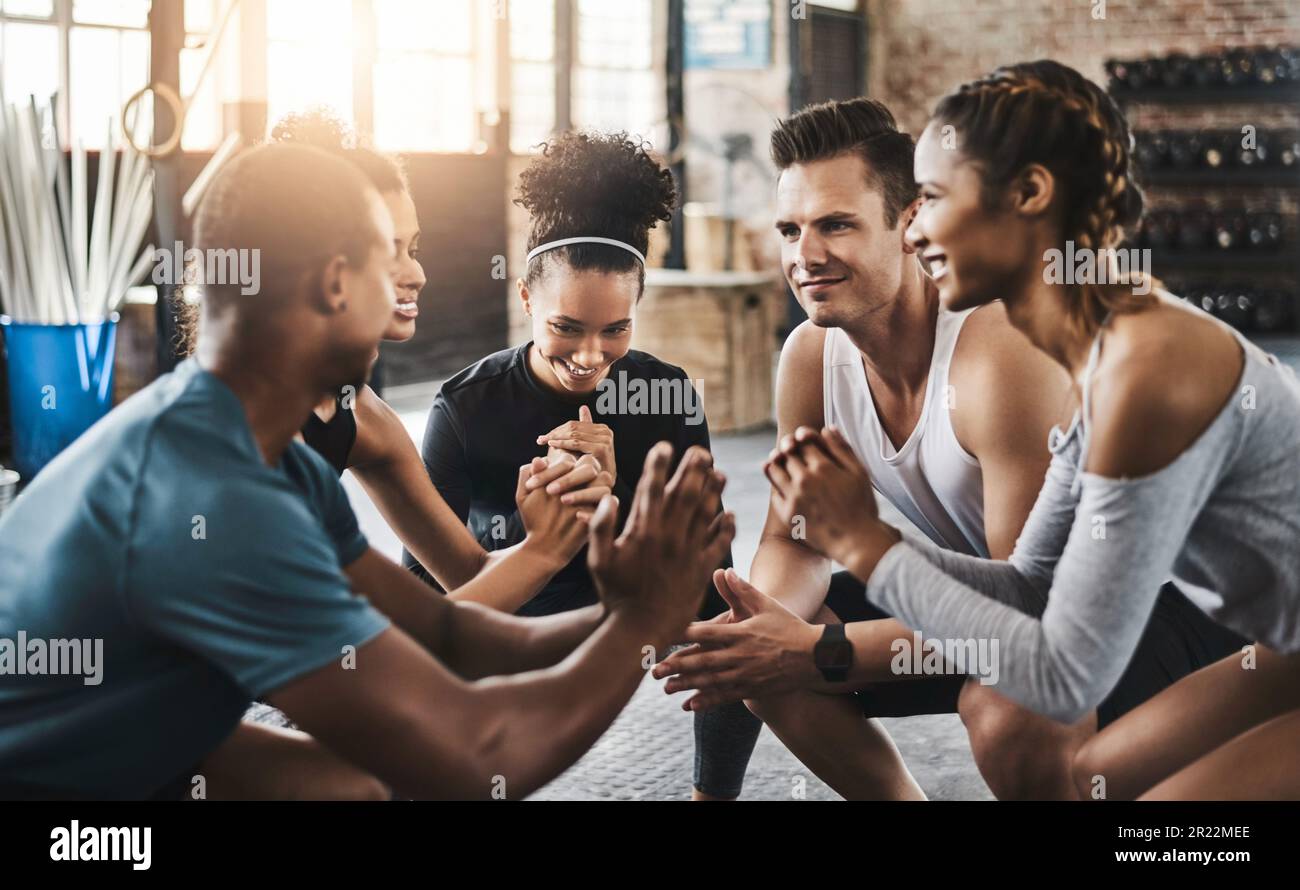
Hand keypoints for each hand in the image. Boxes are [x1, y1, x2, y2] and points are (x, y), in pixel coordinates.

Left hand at [516, 454, 613, 565]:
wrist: (543, 545)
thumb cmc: (535, 518)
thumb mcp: (525, 496)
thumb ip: (529, 475)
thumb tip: (537, 459)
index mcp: (567, 472)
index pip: (567, 460)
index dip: (549, 470)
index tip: (530, 486)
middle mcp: (584, 480)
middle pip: (589, 465)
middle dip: (569, 477)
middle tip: (550, 491)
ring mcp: (595, 495)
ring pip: (604, 480)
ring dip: (584, 491)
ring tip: (564, 501)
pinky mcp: (602, 511)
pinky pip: (611, 503)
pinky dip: (595, 508)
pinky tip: (578, 516)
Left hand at [537, 405, 616, 482]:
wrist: (605, 485)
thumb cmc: (595, 467)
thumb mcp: (590, 446)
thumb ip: (586, 428)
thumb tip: (583, 407)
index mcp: (602, 428)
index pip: (575, 425)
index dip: (558, 429)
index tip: (544, 436)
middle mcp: (605, 431)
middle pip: (573, 428)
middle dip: (555, 433)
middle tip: (540, 439)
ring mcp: (604, 440)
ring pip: (573, 434)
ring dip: (556, 437)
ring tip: (543, 441)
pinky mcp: (601, 448)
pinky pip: (576, 443)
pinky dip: (562, 443)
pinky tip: (552, 446)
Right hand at [587, 443, 734, 630]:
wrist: (639, 629)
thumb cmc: (615, 594)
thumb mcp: (597, 560)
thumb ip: (600, 527)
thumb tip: (609, 497)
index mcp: (642, 530)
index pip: (651, 488)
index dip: (658, 464)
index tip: (664, 445)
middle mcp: (668, 536)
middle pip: (684, 493)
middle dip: (693, 469)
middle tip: (701, 451)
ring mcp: (687, 551)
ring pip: (705, 513)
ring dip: (713, 490)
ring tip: (719, 473)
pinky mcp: (702, 568)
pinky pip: (718, 542)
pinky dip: (725, 526)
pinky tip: (729, 514)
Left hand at [651, 569, 821, 710]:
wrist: (815, 657)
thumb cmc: (790, 627)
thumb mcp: (767, 605)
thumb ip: (742, 590)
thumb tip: (724, 570)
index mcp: (740, 632)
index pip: (704, 632)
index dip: (680, 634)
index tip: (660, 635)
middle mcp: (739, 655)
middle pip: (701, 661)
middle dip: (675, 665)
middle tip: (653, 670)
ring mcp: (745, 675)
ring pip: (709, 681)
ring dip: (685, 685)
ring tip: (665, 688)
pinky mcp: (751, 688)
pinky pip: (724, 697)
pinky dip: (706, 701)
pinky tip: (690, 705)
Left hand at [765, 426, 887, 565]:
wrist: (856, 541)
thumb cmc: (861, 506)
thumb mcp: (859, 473)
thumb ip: (842, 449)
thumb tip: (827, 428)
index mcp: (822, 466)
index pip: (804, 441)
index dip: (803, 436)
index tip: (803, 438)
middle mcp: (804, 479)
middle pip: (787, 453)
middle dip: (788, 446)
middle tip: (790, 446)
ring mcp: (793, 497)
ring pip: (774, 469)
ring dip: (776, 460)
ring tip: (780, 459)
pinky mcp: (787, 513)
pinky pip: (775, 492)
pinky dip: (776, 484)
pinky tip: (781, 482)